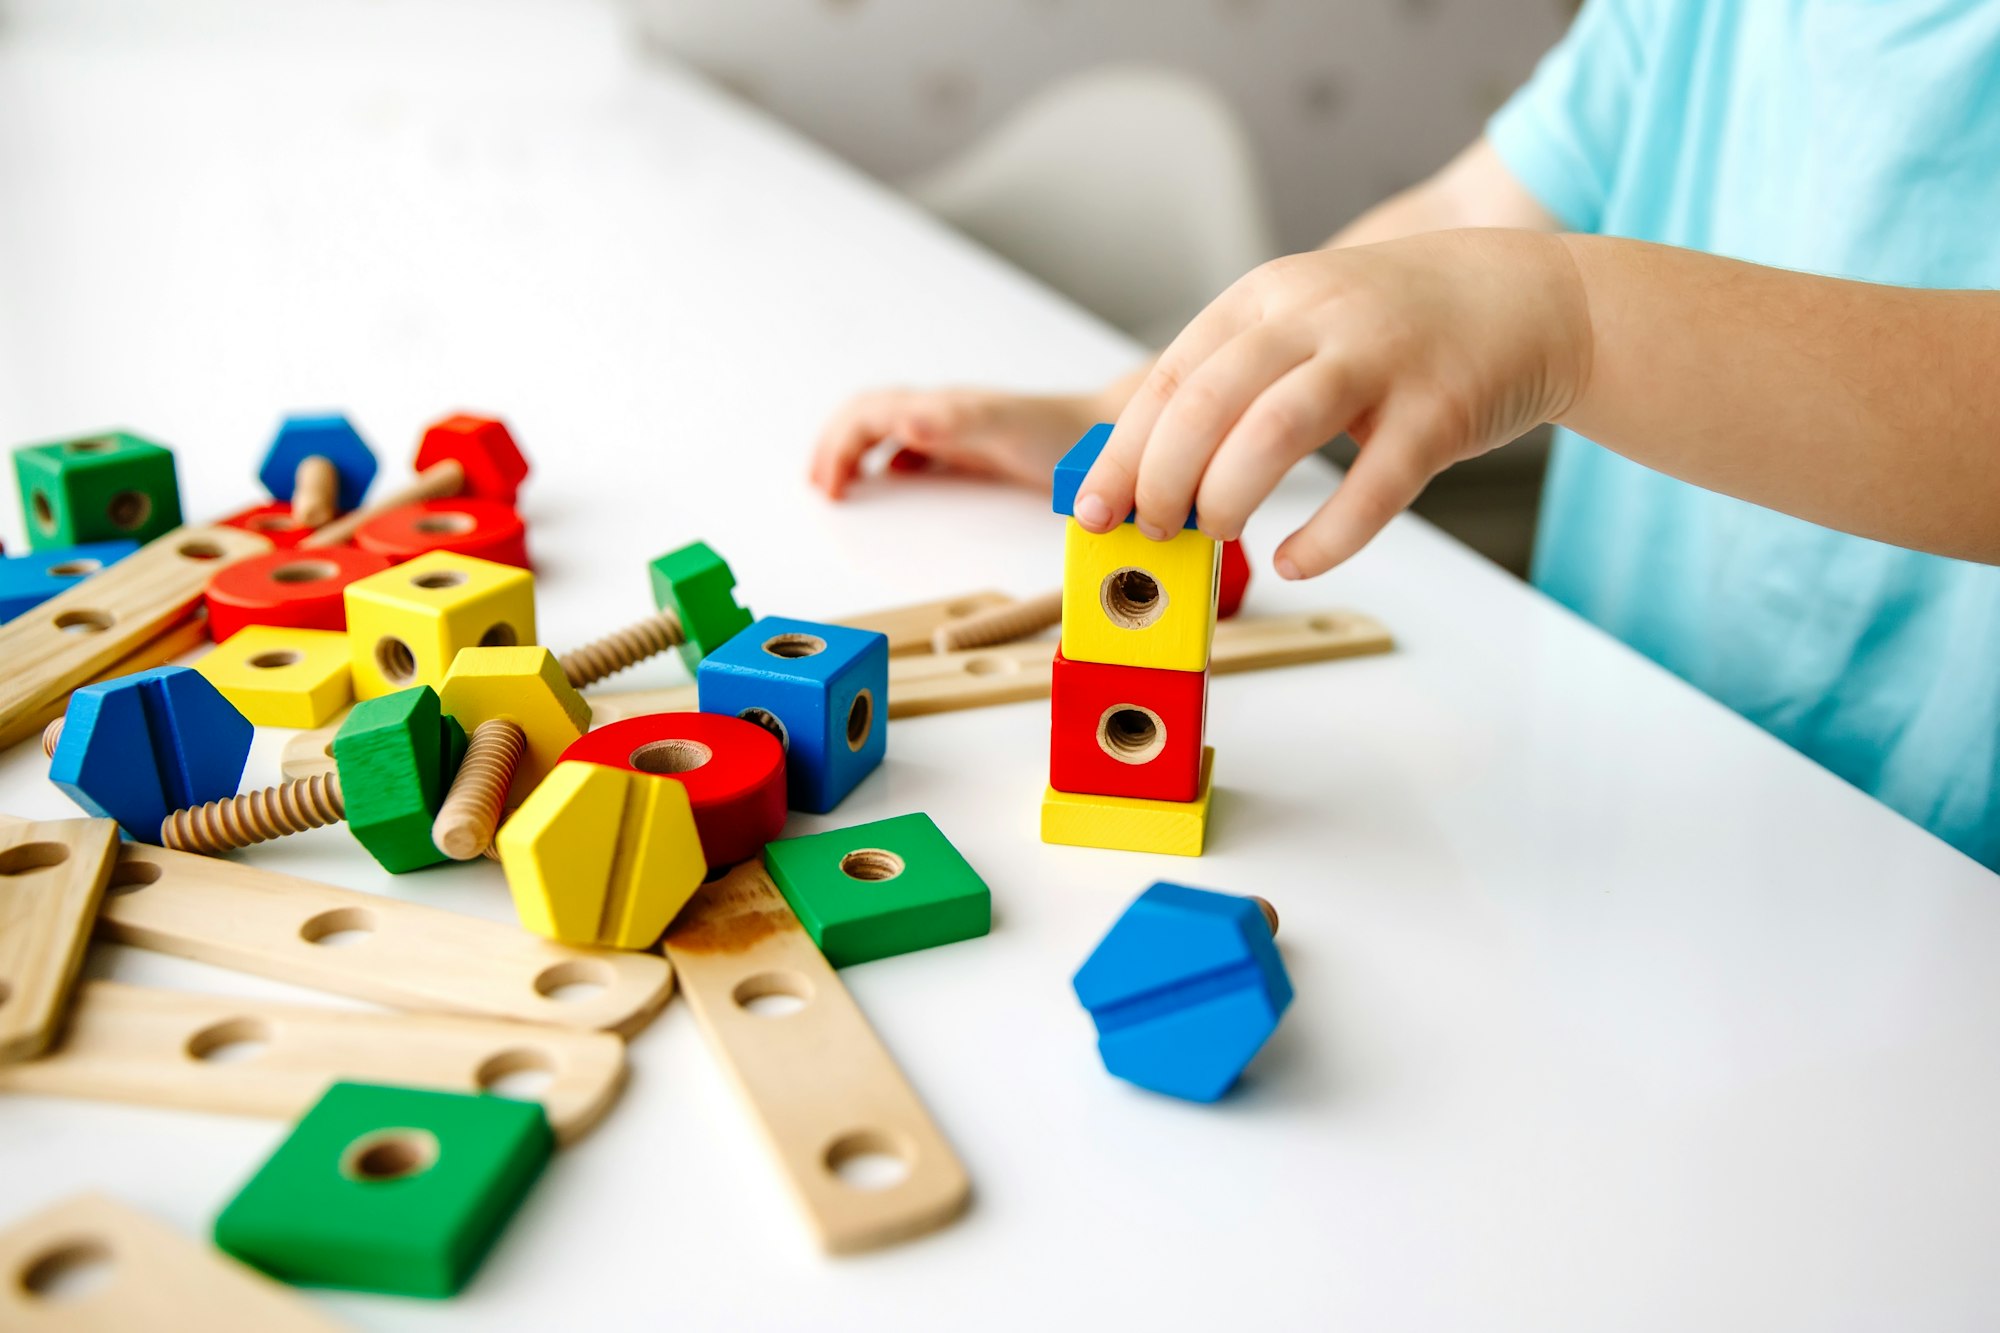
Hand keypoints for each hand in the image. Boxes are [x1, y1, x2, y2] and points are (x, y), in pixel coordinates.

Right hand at [809, 388, 1106, 498]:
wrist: (1110, 435)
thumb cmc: (1062, 435)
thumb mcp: (1004, 429)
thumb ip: (954, 424)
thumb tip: (904, 424)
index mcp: (940, 408)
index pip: (867, 415)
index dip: (837, 448)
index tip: (828, 487)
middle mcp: (943, 413)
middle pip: (867, 416)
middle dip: (834, 446)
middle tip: (818, 485)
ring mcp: (957, 427)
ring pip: (887, 428)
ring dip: (855, 449)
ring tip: (838, 480)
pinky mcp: (974, 444)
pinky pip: (917, 445)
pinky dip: (889, 458)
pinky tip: (895, 476)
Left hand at [1073, 230, 1591, 576]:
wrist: (1533, 298)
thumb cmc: (1400, 328)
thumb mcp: (1307, 321)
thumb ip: (1239, 380)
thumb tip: (1153, 470)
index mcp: (1269, 296)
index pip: (1172, 375)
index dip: (1125, 450)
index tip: (1095, 509)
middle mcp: (1317, 317)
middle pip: (1207, 403)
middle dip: (1164, 480)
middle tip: (1157, 531)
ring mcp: (1381, 361)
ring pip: (1274, 431)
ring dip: (1228, 496)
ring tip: (1218, 533)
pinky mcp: (1440, 413)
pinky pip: (1372, 488)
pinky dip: (1325, 538)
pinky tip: (1296, 559)